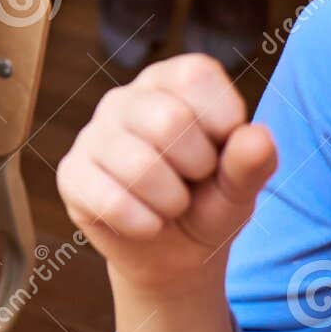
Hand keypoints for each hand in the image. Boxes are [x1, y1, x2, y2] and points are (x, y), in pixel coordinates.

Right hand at [57, 54, 276, 291]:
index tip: (224, 149)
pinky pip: (110, 200)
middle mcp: (124, 100)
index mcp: (168, 84)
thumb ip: (251, 163)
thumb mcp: (239, 187)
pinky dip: (144, 224)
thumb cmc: (207, 205)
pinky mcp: (71, 174)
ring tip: (171, 206)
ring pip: (139, 165)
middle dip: (198, 165)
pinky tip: (147, 224)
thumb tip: (259, 135)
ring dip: (171, 202)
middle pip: (168, 119)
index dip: (221, 118)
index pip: (194, 75)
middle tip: (195, 181)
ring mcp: (91, 135)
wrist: (172, 256)